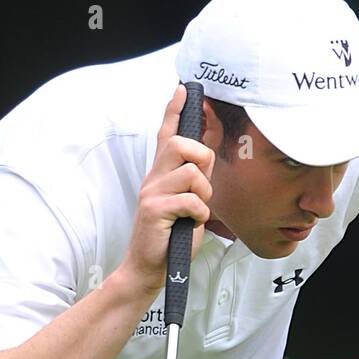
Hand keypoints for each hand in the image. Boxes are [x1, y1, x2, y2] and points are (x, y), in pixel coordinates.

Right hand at [120, 83, 214, 296]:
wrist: (150, 268)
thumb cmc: (172, 237)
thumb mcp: (188, 202)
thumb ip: (196, 177)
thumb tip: (208, 152)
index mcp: (161, 175)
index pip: (166, 135)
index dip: (174, 111)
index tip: (182, 89)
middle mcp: (153, 178)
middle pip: (181, 144)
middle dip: (201, 157)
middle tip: (202, 181)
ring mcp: (151, 193)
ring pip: (191, 173)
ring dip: (204, 194)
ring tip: (195, 212)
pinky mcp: (154, 209)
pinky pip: (192, 201)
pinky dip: (199, 215)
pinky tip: (190, 224)